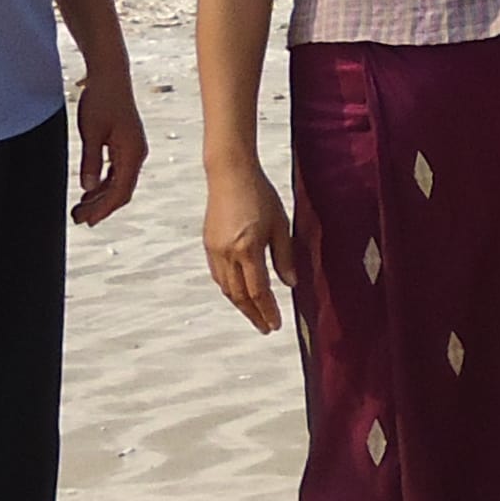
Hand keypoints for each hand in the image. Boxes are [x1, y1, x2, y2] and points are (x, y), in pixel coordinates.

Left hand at [71, 64, 146, 228]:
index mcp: (132, 152)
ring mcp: (132, 149)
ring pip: (119, 182)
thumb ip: (91, 161)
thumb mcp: (92, 131)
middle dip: (101, 207)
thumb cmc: (102, 99)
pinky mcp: (125, 144)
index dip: (104, 208)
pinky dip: (103, 183)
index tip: (88, 220)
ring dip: (100, 196)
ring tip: (80, 207)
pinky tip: (89, 189)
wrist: (110, 75)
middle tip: (79, 219)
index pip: (121, 191)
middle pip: (121, 190)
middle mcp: (136, 153)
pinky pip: (116, 171)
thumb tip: (88, 187)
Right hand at [201, 152, 293, 333]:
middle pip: (239, 295)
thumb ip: (285, 256)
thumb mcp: (280, 224)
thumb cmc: (259, 193)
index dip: (267, 311)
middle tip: (265, 327)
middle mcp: (228, 253)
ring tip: (254, 314)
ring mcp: (215, 250)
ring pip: (226, 288)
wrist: (230, 173)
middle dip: (253, 314)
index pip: (258, 291)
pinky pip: (218, 275)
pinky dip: (229, 289)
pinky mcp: (209, 244)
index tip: (275, 325)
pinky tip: (238, 292)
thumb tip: (291, 283)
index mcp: (247, 249)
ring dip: (241, 304)